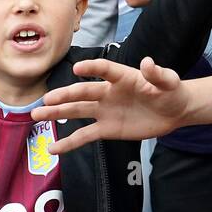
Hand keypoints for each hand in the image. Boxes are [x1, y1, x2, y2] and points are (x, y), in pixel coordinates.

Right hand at [31, 57, 190, 153]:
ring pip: (77, 112)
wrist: (174, 111)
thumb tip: (147, 63)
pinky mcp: (107, 129)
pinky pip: (85, 136)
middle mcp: (108, 92)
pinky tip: (53, 149)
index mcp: (122, 77)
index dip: (92, 68)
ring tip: (37, 115)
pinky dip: (69, 143)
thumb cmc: (171, 92)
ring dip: (57, 113)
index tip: (77, 69)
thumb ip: (158, 74)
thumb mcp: (169, 82)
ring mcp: (105, 110)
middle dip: (65, 96)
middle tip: (47, 99)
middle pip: (83, 92)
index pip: (104, 70)